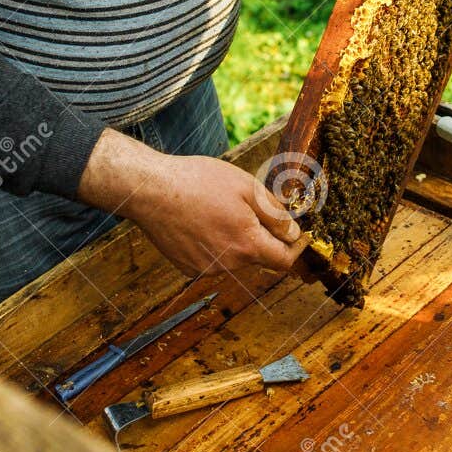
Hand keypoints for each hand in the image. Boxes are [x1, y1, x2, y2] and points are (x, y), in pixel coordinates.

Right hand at [77, 130, 308, 277]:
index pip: (284, 260)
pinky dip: (216, 243)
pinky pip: (213, 258)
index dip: (296, 247)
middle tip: (253, 207)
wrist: (150, 190)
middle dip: (263, 236)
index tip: (301, 235)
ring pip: (236, 257)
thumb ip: (274, 215)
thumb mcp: (247, 187)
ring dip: (238, 239)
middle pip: (259, 256)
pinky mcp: (188, 267)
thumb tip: (293, 233)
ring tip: (220, 209)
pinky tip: (202, 220)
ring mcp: (206, 269)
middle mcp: (229, 264)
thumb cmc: (198, 182)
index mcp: (247, 245)